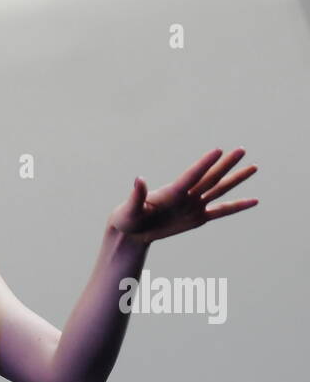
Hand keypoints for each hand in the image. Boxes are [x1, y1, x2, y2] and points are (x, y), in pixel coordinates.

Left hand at [107, 148, 258, 244]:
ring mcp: (194, 205)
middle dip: (226, 164)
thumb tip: (139, 179)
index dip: (204, 163)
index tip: (218, 150)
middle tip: (241, 150)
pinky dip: (237, 206)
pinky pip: (222, 211)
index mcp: (172, 192)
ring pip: (220, 190)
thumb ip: (137, 195)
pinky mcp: (198, 218)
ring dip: (236, 179)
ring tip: (253, 167)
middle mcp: (186, 195)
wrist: (132, 232)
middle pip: (211, 177)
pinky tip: (253, 201)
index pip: (192, 175)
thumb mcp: (129, 209)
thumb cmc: (127, 218)